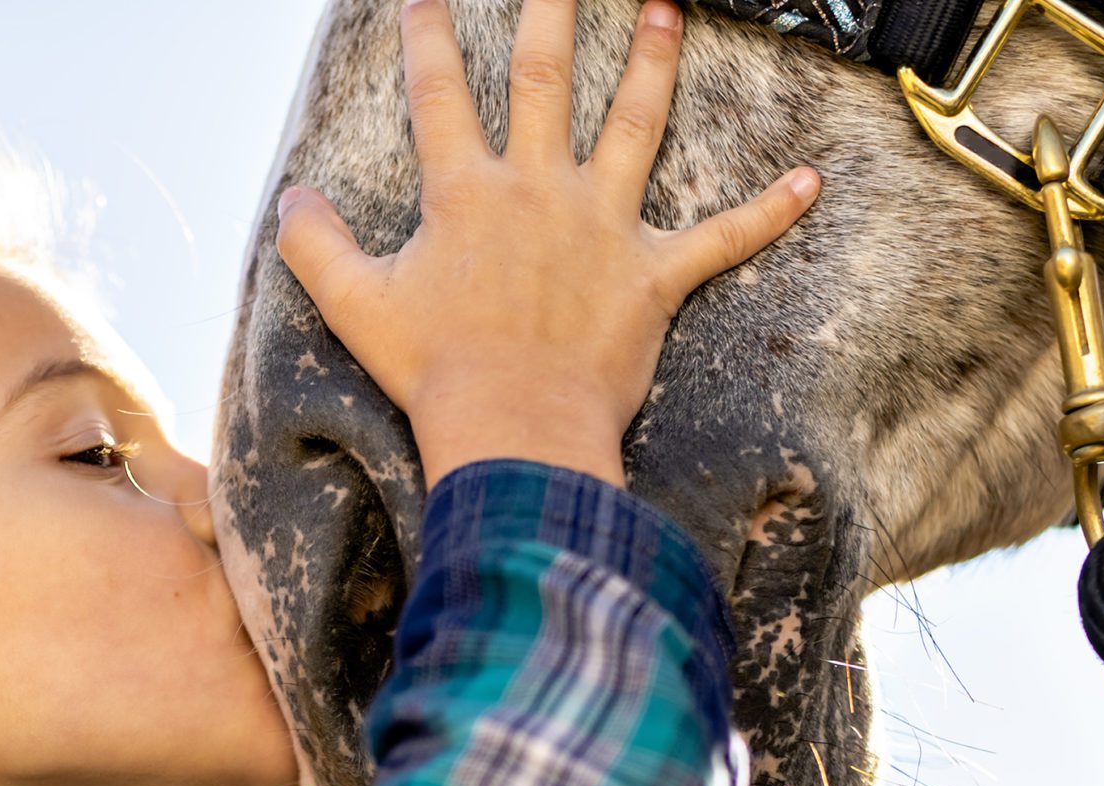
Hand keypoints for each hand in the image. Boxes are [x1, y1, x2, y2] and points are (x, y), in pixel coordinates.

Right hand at [275, 0, 819, 488]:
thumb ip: (316, 245)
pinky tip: (811, 182)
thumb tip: (291, 199)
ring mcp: (603, 229)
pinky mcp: (654, 278)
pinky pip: (722, 239)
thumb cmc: (434, 372)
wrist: (513, 426)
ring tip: (667, 10)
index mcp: (466, 194)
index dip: (427, 40)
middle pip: (544, 80)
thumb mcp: (354, 306)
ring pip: (637, 126)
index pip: (440, 96)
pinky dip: (769, 212)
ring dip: (654, 63)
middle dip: (552, 12)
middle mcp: (539, 191)